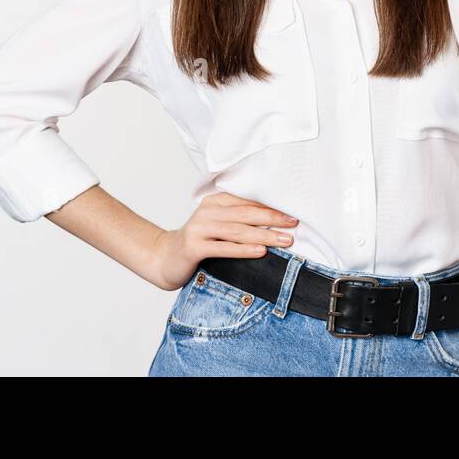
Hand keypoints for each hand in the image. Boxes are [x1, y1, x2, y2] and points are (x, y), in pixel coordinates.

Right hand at [148, 191, 298, 289]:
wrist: (165, 258)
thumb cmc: (198, 242)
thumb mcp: (217, 225)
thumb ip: (238, 220)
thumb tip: (275, 222)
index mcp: (215, 201)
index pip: (247, 202)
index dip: (271, 208)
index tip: (292, 214)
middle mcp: (207, 211)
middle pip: (246, 214)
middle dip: (273, 219)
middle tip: (294, 225)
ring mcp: (199, 228)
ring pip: (238, 231)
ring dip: (265, 235)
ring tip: (285, 240)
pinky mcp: (194, 246)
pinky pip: (224, 248)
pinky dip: (244, 249)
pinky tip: (261, 251)